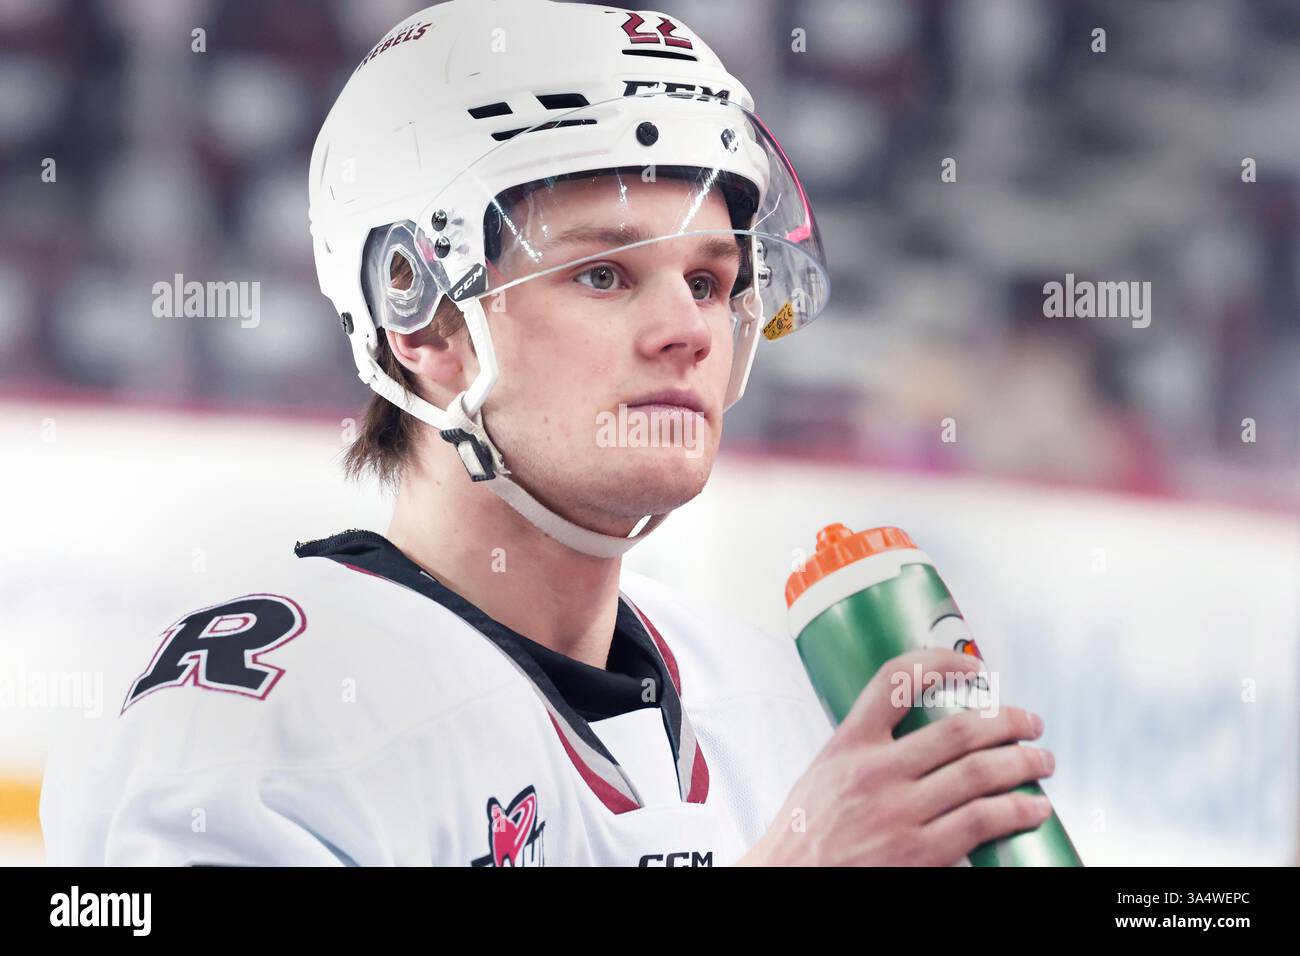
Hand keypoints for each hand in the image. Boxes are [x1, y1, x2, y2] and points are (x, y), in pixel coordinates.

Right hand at [738, 648, 1054, 865]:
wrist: (786, 881)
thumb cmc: (806, 835)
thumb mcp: (824, 775)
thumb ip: (864, 753)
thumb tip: (916, 735)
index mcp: (847, 745)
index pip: (894, 682)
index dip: (940, 663)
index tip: (971, 666)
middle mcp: (874, 773)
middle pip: (957, 730)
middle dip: (1007, 721)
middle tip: (1030, 723)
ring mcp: (898, 814)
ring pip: (979, 773)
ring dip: (1022, 763)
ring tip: (1041, 761)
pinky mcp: (919, 853)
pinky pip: (982, 821)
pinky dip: (1016, 810)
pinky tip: (1033, 807)